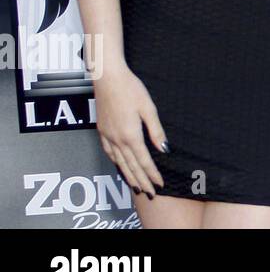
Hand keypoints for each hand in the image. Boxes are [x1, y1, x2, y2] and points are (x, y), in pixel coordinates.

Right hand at [93, 63, 167, 197]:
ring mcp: (107, 136)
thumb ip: (156, 131)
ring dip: (128, 176)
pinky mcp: (101, 130)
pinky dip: (116, 163)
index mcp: (130, 135)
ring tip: (136, 186)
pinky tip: (120, 166)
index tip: (159, 184)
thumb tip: (164, 149)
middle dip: (141, 181)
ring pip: (118, 162)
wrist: (107, 78)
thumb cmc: (130, 89)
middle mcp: (117, 139)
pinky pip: (109, 153)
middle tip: (149, 193)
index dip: (152, 174)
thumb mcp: (148, 108)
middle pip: (130, 166)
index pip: (144, 161)